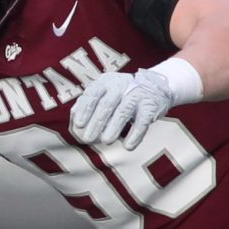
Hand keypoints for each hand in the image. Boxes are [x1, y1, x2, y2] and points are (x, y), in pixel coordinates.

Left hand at [69, 58, 198, 148]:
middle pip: (106, 104)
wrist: (155, 87)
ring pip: (123, 112)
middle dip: (96, 123)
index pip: (92, 94)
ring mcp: (137, 95)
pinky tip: (127, 146)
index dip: (84, 109)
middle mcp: (121, 85)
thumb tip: (73, 123)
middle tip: (87, 139)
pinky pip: (142, 122)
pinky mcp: (150, 106)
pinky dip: (135, 135)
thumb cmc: (121, 95)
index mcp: (105, 82)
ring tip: (106, 141)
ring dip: (114, 128)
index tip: (77, 124)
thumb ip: (88, 105)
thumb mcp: (104, 93)